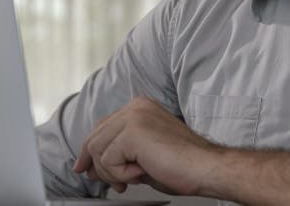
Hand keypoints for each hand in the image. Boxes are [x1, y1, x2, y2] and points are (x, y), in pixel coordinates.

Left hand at [73, 96, 221, 195]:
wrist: (205, 168)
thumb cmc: (182, 164)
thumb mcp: (142, 154)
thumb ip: (119, 152)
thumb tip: (91, 165)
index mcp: (139, 107)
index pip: (102, 127)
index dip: (90, 151)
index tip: (85, 167)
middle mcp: (135, 107)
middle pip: (95, 138)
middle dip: (98, 166)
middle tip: (115, 182)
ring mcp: (133, 116)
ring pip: (98, 150)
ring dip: (114, 173)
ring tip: (137, 175)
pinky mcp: (132, 132)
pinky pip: (109, 160)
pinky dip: (122, 174)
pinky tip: (142, 171)